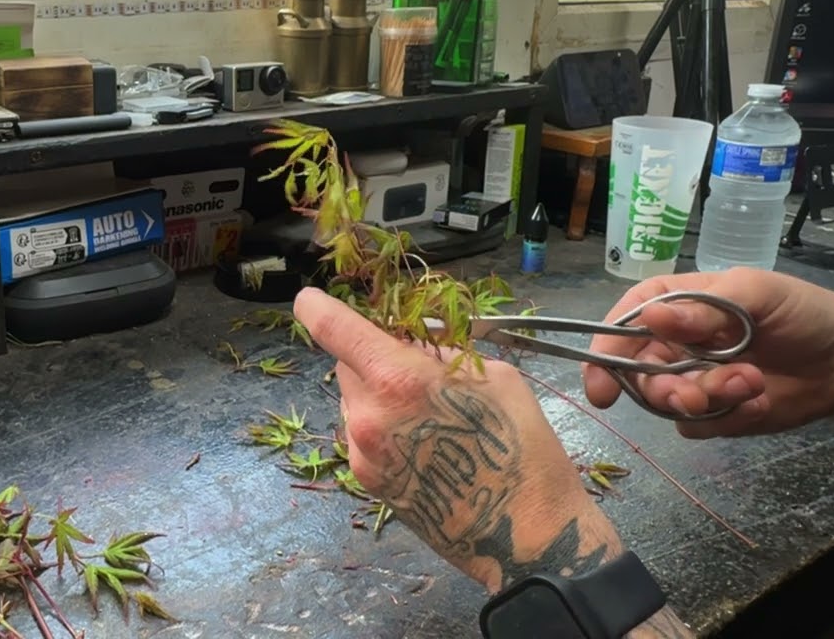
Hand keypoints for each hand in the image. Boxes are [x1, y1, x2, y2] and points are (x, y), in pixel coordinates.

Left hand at [293, 286, 626, 593]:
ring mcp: (363, 455)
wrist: (524, 535)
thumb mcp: (496, 377)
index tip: (309, 300)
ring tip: (431, 415)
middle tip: (419, 367)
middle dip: (373, 356)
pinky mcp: (368, 484)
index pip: (334, 330)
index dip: (316, 308)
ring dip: (379, 395)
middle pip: (346, 365)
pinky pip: (364, 437)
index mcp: (398, 380)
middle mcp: (367, 416)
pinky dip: (385, 428)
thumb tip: (413, 344)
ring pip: (355, 402)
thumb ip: (443, 354)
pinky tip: (426, 444)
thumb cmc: (522, 450)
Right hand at [583, 267, 833, 438]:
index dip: (606, 348)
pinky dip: (726, 417)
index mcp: (678, 304)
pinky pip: (696, 427)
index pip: (626, 322)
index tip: (601, 382)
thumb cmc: (802, 312)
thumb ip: (703, 309)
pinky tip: (759, 400)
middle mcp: (676, 343)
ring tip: (749, 385)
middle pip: (637, 372)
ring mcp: (693, 380)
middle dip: (662, 388)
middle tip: (695, 395)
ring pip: (666, 404)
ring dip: (705, 400)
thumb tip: (651, 319)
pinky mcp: (714, 414)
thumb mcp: (755, 294)